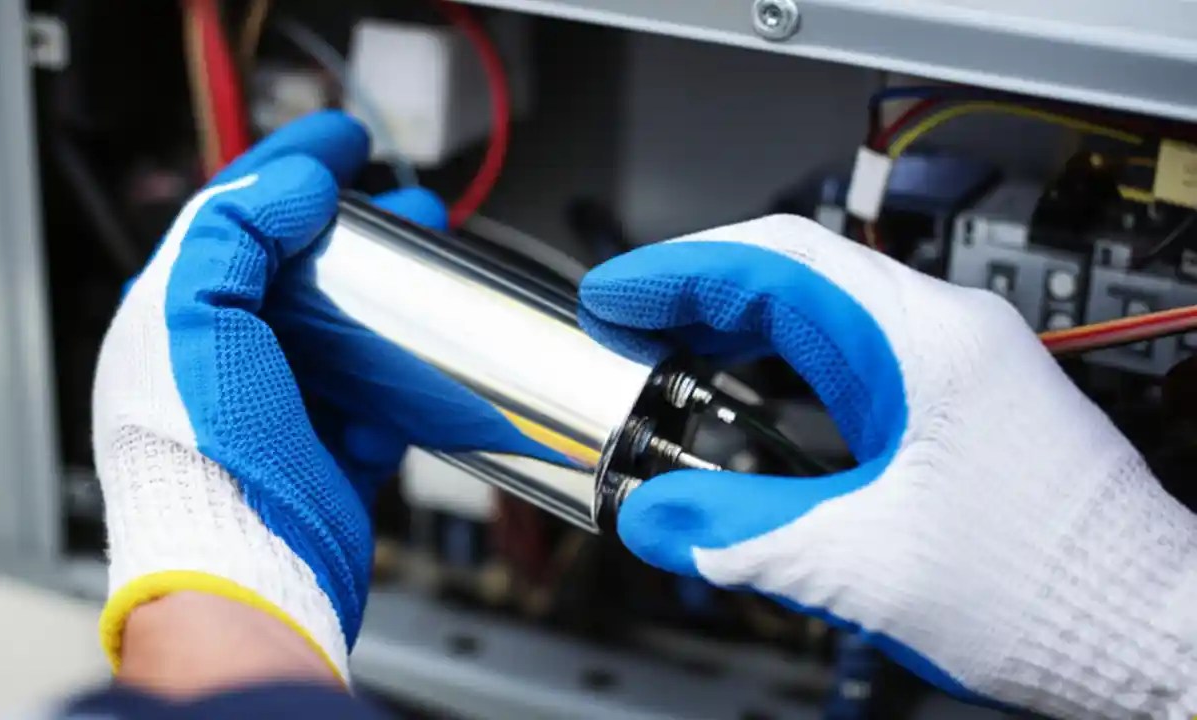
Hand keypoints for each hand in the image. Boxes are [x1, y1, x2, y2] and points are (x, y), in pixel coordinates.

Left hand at [93, 111, 445, 684]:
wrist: (248, 573)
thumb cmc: (204, 462)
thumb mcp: (196, 320)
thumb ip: (231, 234)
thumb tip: (287, 183)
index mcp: (176, 319)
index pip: (234, 216)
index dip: (288, 166)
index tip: (341, 139)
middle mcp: (224, 360)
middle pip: (298, 270)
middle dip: (354, 231)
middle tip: (403, 207)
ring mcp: (278, 407)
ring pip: (341, 330)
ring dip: (385, 301)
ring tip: (430, 270)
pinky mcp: (325, 451)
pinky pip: (372, 399)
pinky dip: (395, 385)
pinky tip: (413, 376)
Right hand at [579, 215, 1196, 718]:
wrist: (1146, 635)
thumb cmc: (1050, 592)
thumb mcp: (864, 568)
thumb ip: (741, 536)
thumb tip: (658, 521)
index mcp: (927, 344)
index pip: (778, 265)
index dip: (679, 272)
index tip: (614, 292)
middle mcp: (947, 335)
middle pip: (795, 276)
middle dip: (697, 295)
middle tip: (622, 325)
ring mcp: (956, 365)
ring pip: (821, 314)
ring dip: (737, 329)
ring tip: (663, 354)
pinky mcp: (957, 403)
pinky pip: (848, 357)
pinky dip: (780, 368)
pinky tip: (744, 396)